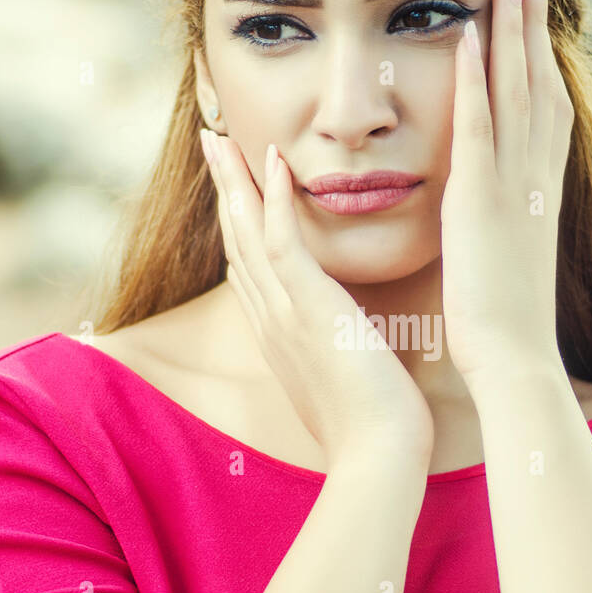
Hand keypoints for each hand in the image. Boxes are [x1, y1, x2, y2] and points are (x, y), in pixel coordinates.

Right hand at [201, 131, 434, 468]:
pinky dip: (275, 199)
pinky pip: (283, 242)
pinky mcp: (309, 309)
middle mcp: (271, 321)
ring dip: (234, 181)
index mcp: (280, 337)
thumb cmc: (376, 428)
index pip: (251, 268)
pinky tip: (271, 160)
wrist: (379, 456)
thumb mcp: (348, 381)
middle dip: (225, 191)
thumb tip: (353, 341)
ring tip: (222, 136)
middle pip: (236, 243)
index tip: (236, 188)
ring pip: (248, 234)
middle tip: (212, 144)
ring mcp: (284, 314)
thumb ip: (340, 353)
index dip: (240, 223)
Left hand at [439, 0, 573, 395]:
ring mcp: (511, 183)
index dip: (542, 51)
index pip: (544, 103)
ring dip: (512, 28)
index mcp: (538, 186)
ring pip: (516, 88)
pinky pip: (478, 126)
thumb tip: (494, 197)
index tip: (537, 8)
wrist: (515, 358)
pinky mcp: (480, 199)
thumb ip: (504, 213)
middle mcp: (534, 174)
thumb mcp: (509, 251)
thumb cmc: (505, 316)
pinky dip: (476, 78)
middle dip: (534, 20)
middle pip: (539, 79)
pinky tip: (468, 35)